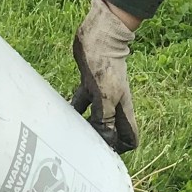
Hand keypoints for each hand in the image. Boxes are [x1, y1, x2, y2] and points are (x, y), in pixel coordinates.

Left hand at [71, 0, 138, 152]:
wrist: (100, 34)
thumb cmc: (105, 63)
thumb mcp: (105, 95)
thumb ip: (104, 120)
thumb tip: (107, 143)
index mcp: (123, 109)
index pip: (131, 138)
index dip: (121, 149)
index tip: (104, 157)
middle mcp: (114, 104)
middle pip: (111, 132)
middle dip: (100, 143)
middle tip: (82, 153)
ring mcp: (101, 94)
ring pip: (94, 118)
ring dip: (84, 127)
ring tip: (68, 138)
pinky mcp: (88, 84)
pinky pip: (81, 103)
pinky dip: (73, 109)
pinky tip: (61, 114)